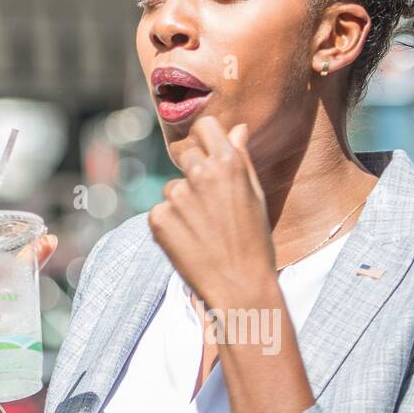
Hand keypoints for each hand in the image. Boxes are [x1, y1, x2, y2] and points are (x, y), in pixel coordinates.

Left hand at [147, 117, 275, 309]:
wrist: (240, 286)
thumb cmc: (254, 241)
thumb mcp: (255, 196)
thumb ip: (241, 158)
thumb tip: (238, 128)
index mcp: (228, 163)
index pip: (205, 126)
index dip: (206, 139)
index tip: (208, 152)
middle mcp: (199, 174)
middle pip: (186, 154)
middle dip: (194, 171)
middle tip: (210, 205)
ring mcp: (176, 196)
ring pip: (173, 188)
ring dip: (183, 204)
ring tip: (204, 231)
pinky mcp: (158, 218)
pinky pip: (160, 211)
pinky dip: (170, 224)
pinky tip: (189, 242)